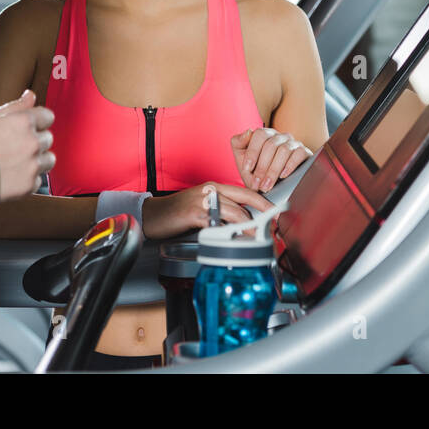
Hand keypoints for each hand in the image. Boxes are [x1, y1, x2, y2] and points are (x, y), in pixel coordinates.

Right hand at [0, 89, 54, 202]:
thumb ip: (16, 107)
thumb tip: (31, 95)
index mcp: (24, 122)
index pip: (48, 117)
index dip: (38, 122)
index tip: (27, 128)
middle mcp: (32, 142)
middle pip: (48, 139)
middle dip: (36, 142)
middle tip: (15, 148)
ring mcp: (32, 165)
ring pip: (49, 160)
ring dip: (37, 161)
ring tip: (16, 163)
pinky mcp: (29, 185)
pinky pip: (38, 180)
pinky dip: (28, 179)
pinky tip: (11, 177)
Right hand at [142, 182, 273, 238]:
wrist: (152, 215)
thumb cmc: (177, 212)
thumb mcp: (203, 205)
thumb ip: (222, 211)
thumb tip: (243, 224)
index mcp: (215, 187)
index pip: (245, 192)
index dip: (263, 202)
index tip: (276, 212)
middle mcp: (211, 190)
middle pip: (243, 201)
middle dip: (260, 216)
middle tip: (271, 229)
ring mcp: (203, 201)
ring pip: (234, 213)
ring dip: (247, 228)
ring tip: (256, 239)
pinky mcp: (194, 214)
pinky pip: (216, 223)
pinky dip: (227, 233)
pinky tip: (232, 241)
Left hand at [231, 127, 311, 192]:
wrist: (271, 189)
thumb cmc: (255, 172)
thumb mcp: (242, 159)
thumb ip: (239, 143)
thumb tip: (248, 131)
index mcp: (264, 134)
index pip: (260, 135)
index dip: (253, 152)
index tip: (247, 169)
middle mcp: (279, 136)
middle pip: (271, 145)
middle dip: (262, 167)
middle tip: (257, 183)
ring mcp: (293, 143)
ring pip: (284, 151)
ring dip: (273, 171)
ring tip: (267, 186)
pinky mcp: (304, 152)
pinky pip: (298, 154)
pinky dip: (290, 165)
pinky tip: (283, 176)